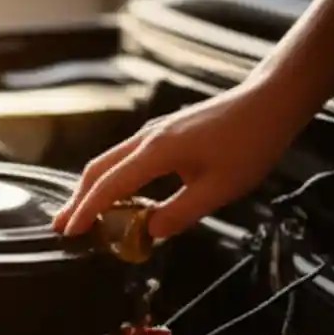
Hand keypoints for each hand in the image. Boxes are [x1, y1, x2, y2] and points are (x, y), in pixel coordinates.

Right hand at [52, 80, 308, 238]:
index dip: (87, 211)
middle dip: (78, 199)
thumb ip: (180, 213)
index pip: (110, 186)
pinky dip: (113, 178)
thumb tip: (149, 231)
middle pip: (98, 169)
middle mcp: (148, 138)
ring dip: (93, 188)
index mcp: (157, 152)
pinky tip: (120, 195)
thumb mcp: (219, 189)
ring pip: (110, 161)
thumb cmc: (250, 142)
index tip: (71, 232)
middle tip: (62, 226)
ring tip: (83, 213)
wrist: (270, 102)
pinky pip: (127, 158)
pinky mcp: (166, 133)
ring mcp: (155, 132)